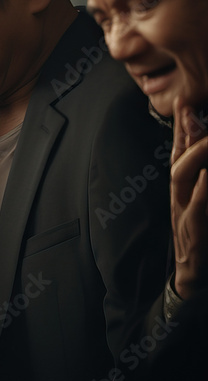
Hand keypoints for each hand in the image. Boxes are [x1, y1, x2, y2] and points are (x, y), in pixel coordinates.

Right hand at [170, 101, 207, 297]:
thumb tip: (205, 166)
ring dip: (195, 157)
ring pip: (181, 179)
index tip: (183, 103)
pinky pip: (196, 208)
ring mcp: (184, 213)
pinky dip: (201, 192)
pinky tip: (207, 178)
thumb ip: (201, 182)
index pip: (178, 153)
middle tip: (189, 109)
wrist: (192, 277)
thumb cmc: (200, 239)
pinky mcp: (194, 230)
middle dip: (183, 134)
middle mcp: (179, 197)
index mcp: (183, 190)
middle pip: (176, 159)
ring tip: (207, 139)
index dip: (180, 128)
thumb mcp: (200, 206)